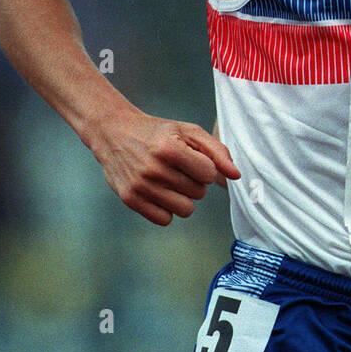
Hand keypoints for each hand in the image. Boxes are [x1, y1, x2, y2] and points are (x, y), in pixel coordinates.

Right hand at [93, 111, 240, 224]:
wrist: (114, 132)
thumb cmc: (157, 133)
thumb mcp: (188, 131)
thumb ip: (217, 151)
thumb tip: (236, 175)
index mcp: (170, 149)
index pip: (209, 174)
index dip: (205, 168)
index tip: (192, 160)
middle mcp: (154, 169)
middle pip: (198, 193)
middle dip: (194, 182)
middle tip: (178, 169)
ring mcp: (140, 186)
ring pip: (185, 210)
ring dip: (183, 198)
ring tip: (171, 182)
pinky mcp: (130, 200)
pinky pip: (164, 220)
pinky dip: (166, 209)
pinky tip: (159, 193)